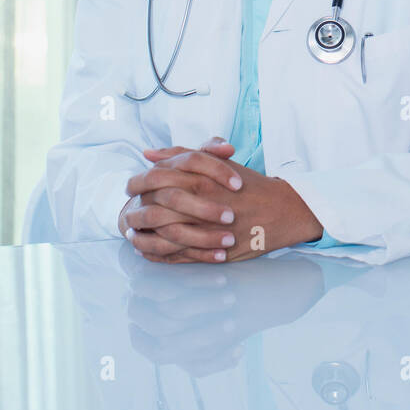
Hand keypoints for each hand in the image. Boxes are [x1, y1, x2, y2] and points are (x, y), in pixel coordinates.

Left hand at [122, 139, 323, 262]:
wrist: (281, 210)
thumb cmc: (247, 184)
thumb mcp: (217, 162)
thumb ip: (182, 155)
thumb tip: (149, 154)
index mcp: (199, 177)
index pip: (155, 178)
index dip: (136, 183)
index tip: (129, 188)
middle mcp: (200, 201)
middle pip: (154, 207)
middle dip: (135, 212)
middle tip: (128, 214)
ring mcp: (205, 228)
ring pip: (162, 234)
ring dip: (143, 237)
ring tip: (134, 235)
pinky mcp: (211, 250)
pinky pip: (176, 255)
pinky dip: (157, 254)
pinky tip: (148, 251)